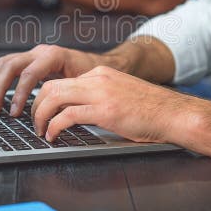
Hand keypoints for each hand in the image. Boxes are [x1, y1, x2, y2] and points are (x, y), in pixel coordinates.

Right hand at [0, 44, 103, 115]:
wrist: (99, 64)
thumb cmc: (93, 76)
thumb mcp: (83, 86)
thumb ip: (66, 98)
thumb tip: (52, 118)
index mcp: (54, 56)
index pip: (29, 73)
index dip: (19, 94)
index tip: (15, 112)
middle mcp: (41, 52)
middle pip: (10, 65)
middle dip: (0, 88)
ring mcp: (33, 54)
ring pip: (5, 63)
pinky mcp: (29, 60)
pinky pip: (7, 65)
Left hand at [31, 66, 202, 144]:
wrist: (175, 114)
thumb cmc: (152, 111)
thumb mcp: (120, 96)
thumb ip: (99, 98)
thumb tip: (77, 114)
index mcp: (101, 73)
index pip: (62, 81)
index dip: (47, 99)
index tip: (42, 113)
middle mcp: (98, 78)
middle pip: (51, 86)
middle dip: (36, 105)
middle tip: (35, 123)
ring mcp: (101, 93)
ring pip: (54, 97)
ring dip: (41, 116)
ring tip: (41, 131)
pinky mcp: (105, 111)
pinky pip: (67, 115)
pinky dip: (54, 127)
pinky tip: (54, 136)